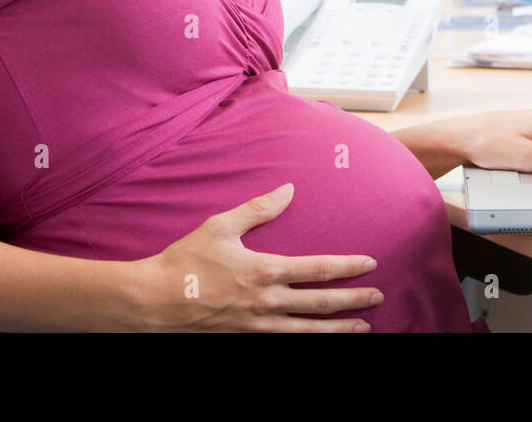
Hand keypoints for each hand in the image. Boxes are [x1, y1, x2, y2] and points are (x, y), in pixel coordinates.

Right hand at [121, 183, 382, 331]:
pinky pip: (284, 342)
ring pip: (308, 330)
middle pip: (321, 303)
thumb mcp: (221, 226)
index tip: (369, 263)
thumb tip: (287, 190)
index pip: (318, 269)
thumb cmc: (185, 261)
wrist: (154, 301)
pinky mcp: (245, 338)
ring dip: (338, 329)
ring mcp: (257, 324)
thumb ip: (257, 209)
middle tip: (378, 296)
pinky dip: (306, 341)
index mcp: (264, 271)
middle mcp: (266, 301)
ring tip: (361, 329)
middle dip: (354, 301)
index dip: (347, 267)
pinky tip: (319, 340)